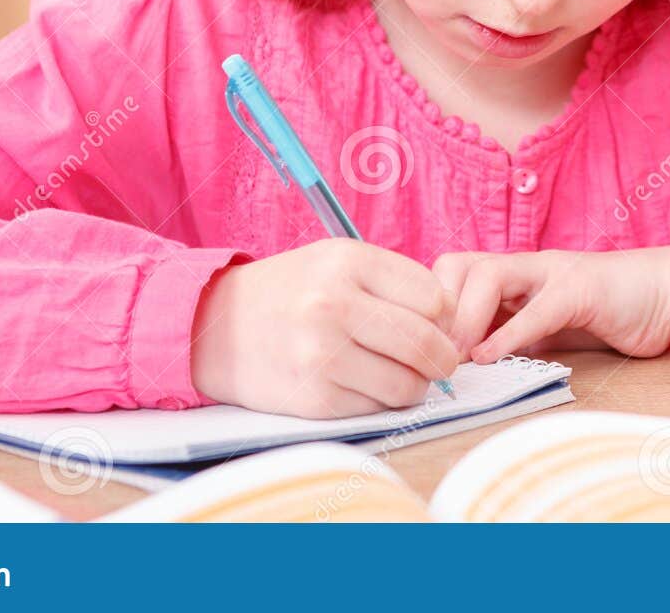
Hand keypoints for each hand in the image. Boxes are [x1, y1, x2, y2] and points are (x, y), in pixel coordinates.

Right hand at [190, 238, 460, 417]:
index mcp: (347, 261)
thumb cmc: (292, 291)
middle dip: (444, 359)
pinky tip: (365, 384)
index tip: (437, 324)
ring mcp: (321, 355)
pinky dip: (381, 401)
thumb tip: (453, 326)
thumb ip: (395, 283)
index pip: (434, 298)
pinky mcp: (314, 398)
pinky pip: (376, 407)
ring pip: (407, 384)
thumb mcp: (338, 261)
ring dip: (415, 385)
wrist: (216, 328)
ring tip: (400, 373)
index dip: (445, 316)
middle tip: (441, 362)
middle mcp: (333, 306)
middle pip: (426, 343)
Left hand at [432, 238, 669, 363]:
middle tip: (435, 354)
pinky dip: (508, 334)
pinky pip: (537, 309)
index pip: (452, 273)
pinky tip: (490, 359)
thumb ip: (515, 339)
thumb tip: (469, 369)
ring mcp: (553, 273)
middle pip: (458, 265)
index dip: (431, 308)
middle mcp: (527, 267)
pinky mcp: (581, 289)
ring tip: (458, 357)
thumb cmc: (610, 311)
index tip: (424, 351)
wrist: (669, 292)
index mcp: (515, 274)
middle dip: (437, 308)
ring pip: (488, 276)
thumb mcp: (550, 329)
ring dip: (464, 319)